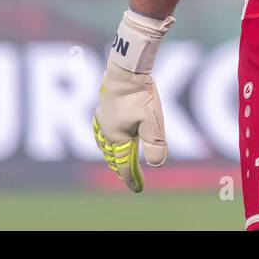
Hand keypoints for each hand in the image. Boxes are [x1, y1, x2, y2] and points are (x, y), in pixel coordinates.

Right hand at [92, 11, 174, 191]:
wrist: (127, 69)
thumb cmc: (140, 96)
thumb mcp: (152, 122)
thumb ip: (154, 144)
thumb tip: (156, 164)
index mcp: (117, 138)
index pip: (124, 165)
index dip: (131, 178)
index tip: (138, 189)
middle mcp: (106, 130)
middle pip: (112, 155)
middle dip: (119, 167)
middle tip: (128, 177)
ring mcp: (103, 117)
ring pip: (104, 142)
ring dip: (111, 153)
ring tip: (116, 159)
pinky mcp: (104, 105)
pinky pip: (102, 128)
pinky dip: (106, 137)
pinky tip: (109, 131)